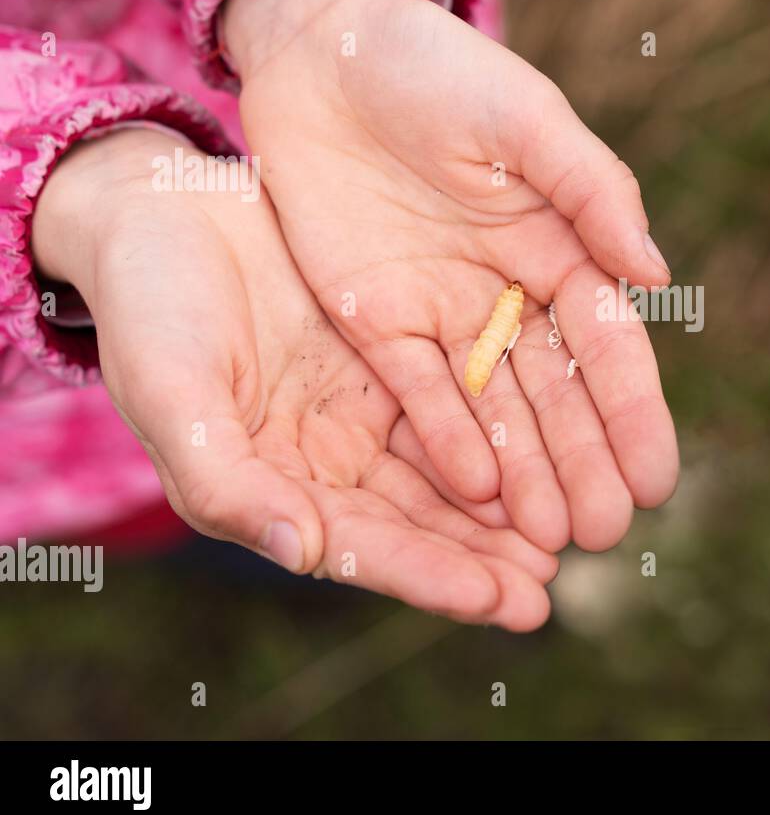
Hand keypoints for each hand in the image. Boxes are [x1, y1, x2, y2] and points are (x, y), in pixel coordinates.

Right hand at [33, 128, 555, 629]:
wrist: (166, 214)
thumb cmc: (148, 310)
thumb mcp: (172, 392)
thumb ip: (225, 478)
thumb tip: (298, 551)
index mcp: (275, 489)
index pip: (366, 550)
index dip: (433, 577)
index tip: (503, 600)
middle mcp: (331, 463)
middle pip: (423, 524)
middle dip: (489, 558)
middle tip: (554, 585)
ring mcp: (368, 412)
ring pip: (453, 469)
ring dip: (512, 502)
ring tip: (576, 528)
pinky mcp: (396, 356)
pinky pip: (461, 397)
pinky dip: (504, 424)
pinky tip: (555, 441)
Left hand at [224, 0, 679, 552]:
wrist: (325, 51)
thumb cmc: (439, 70)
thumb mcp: (527, 118)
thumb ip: (592, 191)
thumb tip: (656, 276)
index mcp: (561, 246)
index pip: (607, 348)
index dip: (633, 414)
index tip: (657, 480)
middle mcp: (509, 293)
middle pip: (554, 395)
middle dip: (583, 465)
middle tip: (607, 535)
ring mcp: (442, 312)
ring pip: (493, 408)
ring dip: (524, 473)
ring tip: (550, 541)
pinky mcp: (374, 320)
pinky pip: (416, 391)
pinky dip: (447, 439)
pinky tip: (475, 493)